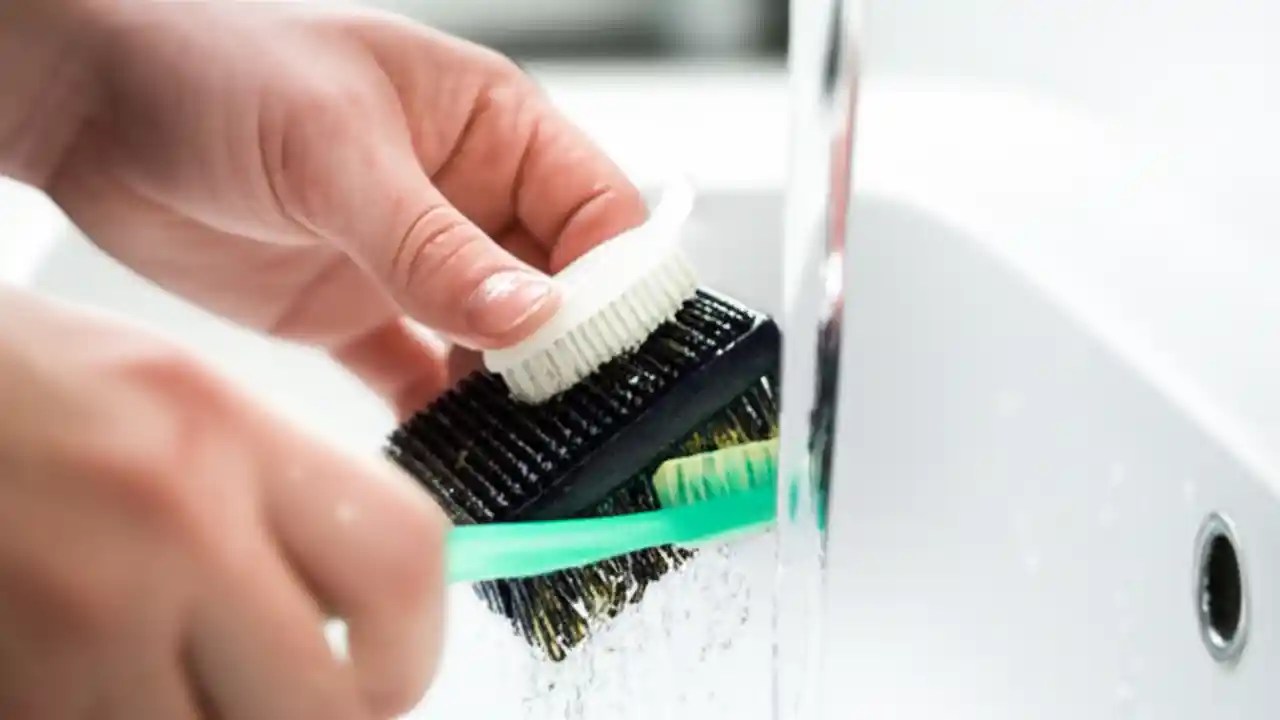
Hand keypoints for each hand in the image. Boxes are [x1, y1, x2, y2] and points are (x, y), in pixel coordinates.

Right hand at [0, 286, 445, 718]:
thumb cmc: (18, 392)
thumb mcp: (171, 401)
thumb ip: (283, 498)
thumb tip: (376, 608)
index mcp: (216, 429)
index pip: (400, 562)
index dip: (419, 646)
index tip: (393, 668)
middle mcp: (156, 523)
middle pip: (326, 708)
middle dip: (329, 718)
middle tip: (298, 698)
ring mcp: (70, 614)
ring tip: (185, 683)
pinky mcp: (8, 683)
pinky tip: (101, 685)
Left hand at [40, 1, 647, 415]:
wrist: (87, 105)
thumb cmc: (212, 69)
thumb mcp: (335, 150)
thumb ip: (433, 244)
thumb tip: (535, 317)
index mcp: (491, 130)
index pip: (596, 211)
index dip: (616, 282)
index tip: (609, 353)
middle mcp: (466, 198)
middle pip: (557, 288)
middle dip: (570, 353)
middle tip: (572, 422)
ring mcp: (414, 261)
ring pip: (495, 342)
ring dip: (509, 395)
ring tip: (521, 452)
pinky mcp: (357, 313)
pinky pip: (419, 376)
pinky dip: (437, 416)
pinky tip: (450, 454)